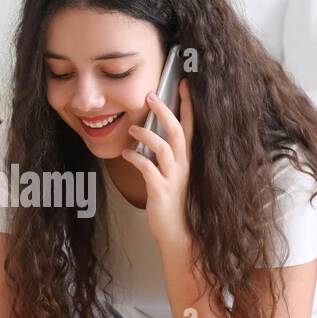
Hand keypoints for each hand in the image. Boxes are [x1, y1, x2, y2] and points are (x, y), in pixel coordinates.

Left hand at [123, 78, 193, 248]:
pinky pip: (148, 170)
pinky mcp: (161, 191)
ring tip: (131, 129)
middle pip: (178, 131)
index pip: (191, 126)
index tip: (183, 83)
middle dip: (165, 111)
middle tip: (150, 96)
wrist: (179, 234)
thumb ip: (162, 156)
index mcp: (187, 159)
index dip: (187, 104)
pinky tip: (125, 154)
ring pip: (164, 148)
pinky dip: (136, 159)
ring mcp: (174, 178)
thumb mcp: (171, 175)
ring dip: (147, 135)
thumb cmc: (173, 203)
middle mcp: (184, 165)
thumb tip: (145, 136)